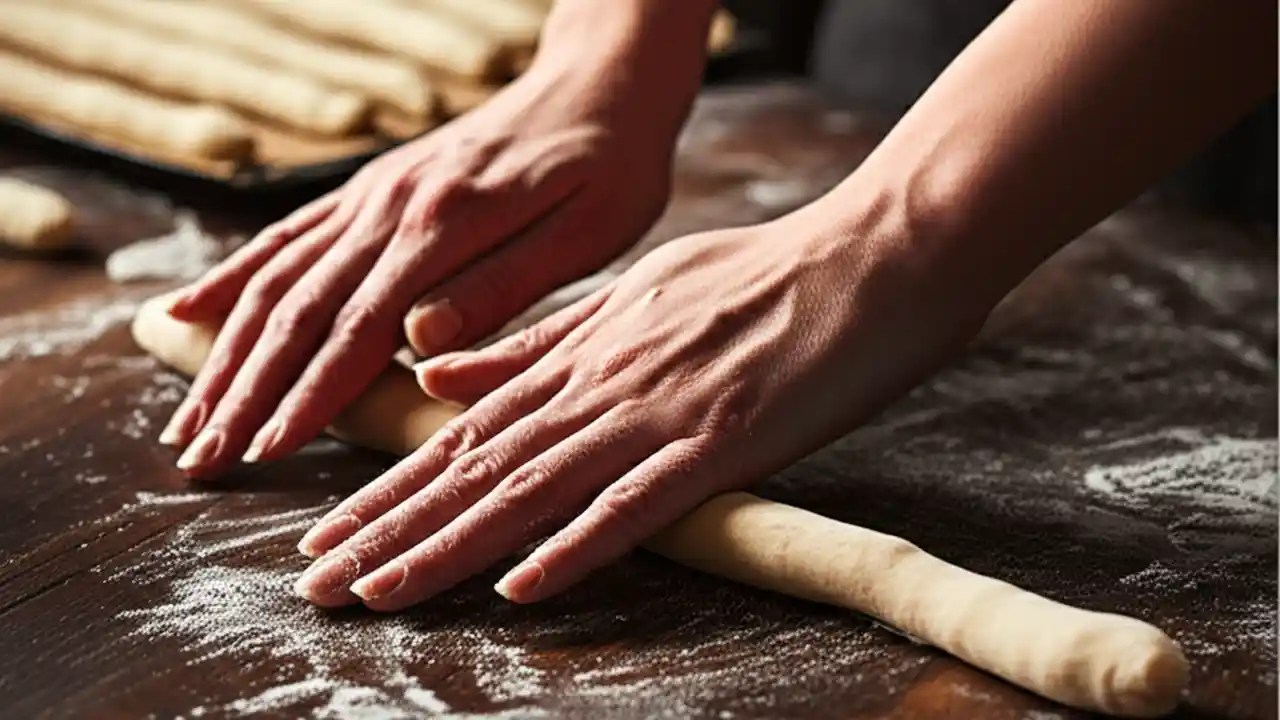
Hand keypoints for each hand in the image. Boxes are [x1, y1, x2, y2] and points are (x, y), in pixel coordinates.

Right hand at [157, 3, 711, 476]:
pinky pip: (287, 235)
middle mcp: (393, 206)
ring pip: (277, 276)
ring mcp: (374, 194)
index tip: (263, 452)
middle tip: (202, 459)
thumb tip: (419, 344)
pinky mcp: (371, 189)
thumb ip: (501, 286)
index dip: (306, 395)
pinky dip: (232, 277)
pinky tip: (188, 311)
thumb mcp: (587, 231)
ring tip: (189, 417)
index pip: (357, 328)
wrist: (598, 84)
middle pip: (297, 309)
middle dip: (244, 390)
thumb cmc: (609, 167)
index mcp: (446, 226)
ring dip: (225, 350)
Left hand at [290, 205, 990, 610]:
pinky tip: (521, 587)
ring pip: (534, 486)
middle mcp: (604, 384)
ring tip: (377, 593)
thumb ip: (541, 341)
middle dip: (390, 528)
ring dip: (449, 545)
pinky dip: (577, 545)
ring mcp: (661, 411)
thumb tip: (442, 373)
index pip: (467, 433)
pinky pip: (639, 501)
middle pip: (478, 467)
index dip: (392, 487)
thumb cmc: (760, 276)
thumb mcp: (635, 294)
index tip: (331, 534)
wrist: (872, 252)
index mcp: (585, 352)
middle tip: (317, 583)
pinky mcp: (725, 439)